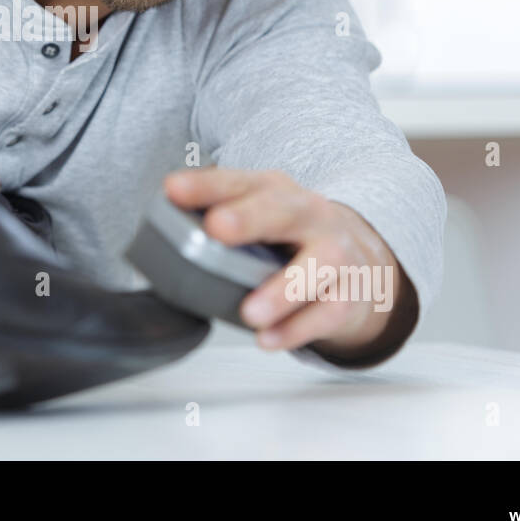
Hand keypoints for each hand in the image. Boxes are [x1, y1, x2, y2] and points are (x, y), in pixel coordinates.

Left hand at [164, 166, 406, 358]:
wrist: (360, 261)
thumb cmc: (291, 238)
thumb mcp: (257, 218)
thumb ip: (215, 223)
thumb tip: (158, 240)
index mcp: (276, 190)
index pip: (239, 181)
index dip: (206, 185)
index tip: (173, 189)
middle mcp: (310, 214)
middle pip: (284, 210)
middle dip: (250, 218)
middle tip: (216, 228)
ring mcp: (336, 254)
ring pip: (317, 267)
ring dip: (281, 289)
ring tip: (249, 311)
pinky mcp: (348, 295)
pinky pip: (327, 312)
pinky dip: (297, 329)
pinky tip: (269, 339)